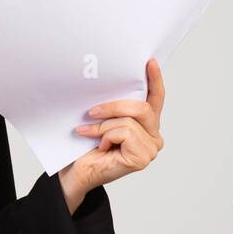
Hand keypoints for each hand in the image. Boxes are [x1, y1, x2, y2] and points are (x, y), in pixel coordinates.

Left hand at [68, 57, 165, 191]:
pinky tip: (100, 146)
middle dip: (114, 106)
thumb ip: (115, 107)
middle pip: (142, 107)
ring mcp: (150, 149)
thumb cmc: (88, 146)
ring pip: (130, 121)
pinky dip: (106, 136)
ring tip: (90, 133)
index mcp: (147, 124)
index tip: (149, 62)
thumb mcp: (103, 119)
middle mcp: (153, 136)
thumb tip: (111, 83)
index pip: (156, 98)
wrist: (76, 171)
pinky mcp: (142, 158)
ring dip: (104, 126)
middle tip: (92, 111)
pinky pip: (124, 133)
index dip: (155, 79)